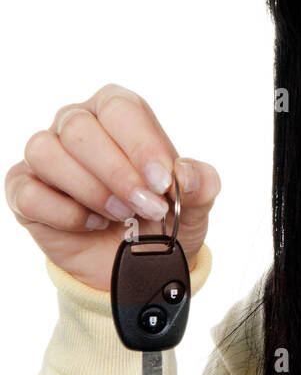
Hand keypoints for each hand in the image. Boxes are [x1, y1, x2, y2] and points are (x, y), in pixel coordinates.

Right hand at [5, 83, 220, 291]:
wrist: (135, 265)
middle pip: (79, 129)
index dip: (141, 145)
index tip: (162, 184)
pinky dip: (64, 214)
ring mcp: (46, 156)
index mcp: (117, 112)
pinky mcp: (24, 189)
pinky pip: (30, 192)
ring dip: (89, 191)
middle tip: (146, 209)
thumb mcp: (194, 208)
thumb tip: (186, 173)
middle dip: (117, 174)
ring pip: (46, 153)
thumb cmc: (160, 222)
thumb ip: (201, 185)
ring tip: (118, 216)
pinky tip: (90, 223)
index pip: (120, 109)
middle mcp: (76, 124)